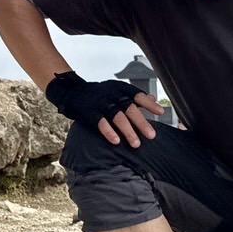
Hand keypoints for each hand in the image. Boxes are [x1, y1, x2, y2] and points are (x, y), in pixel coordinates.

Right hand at [43, 71, 165, 148]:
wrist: (71, 91)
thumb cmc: (99, 94)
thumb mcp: (116, 90)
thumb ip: (133, 96)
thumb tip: (153, 98)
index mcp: (119, 88)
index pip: (137, 94)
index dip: (149, 103)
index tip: (161, 112)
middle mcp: (111, 93)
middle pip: (129, 108)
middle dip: (141, 122)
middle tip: (152, 135)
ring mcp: (99, 102)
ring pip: (116, 116)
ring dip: (128, 130)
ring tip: (136, 144)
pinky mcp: (88, 111)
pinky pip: (100, 122)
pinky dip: (108, 131)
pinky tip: (116, 141)